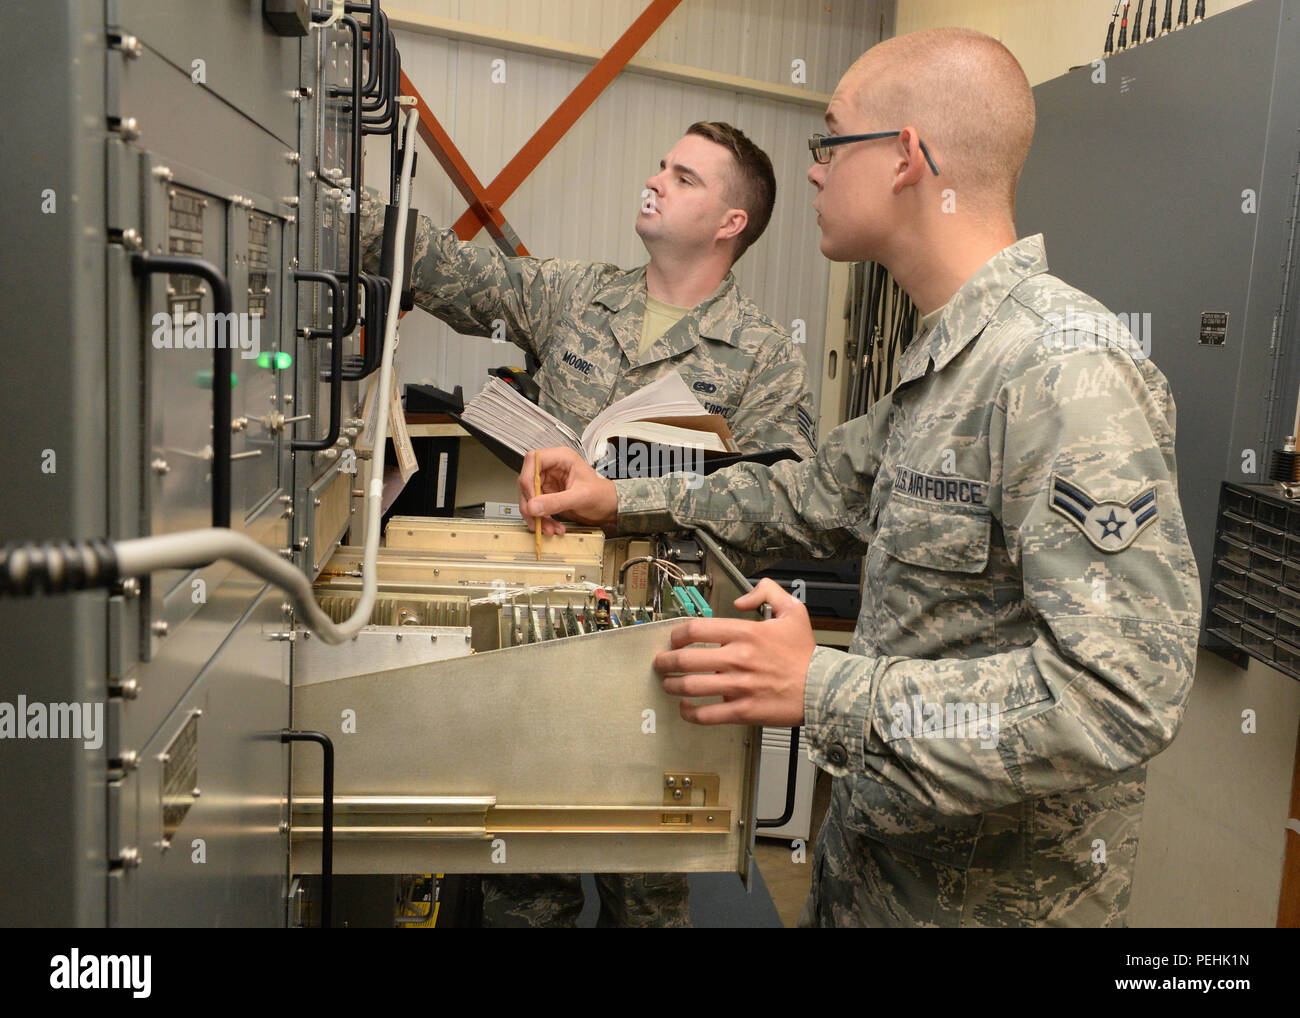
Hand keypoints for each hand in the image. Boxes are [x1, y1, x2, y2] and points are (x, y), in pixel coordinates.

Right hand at [519, 447, 618, 535]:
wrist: (610, 508)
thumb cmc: (603, 495)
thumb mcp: (581, 497)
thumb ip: (556, 501)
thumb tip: (533, 506)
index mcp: (562, 458)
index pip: (534, 460)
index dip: (528, 479)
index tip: (532, 499)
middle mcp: (552, 468)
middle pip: (527, 481)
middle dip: (531, 504)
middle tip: (536, 519)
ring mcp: (549, 481)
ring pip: (530, 497)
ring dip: (536, 516)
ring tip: (548, 528)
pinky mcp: (548, 495)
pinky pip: (536, 507)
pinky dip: (541, 519)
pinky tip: (551, 527)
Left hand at [653, 578, 813, 725]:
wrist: (823, 687)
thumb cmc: (806, 654)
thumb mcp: (793, 610)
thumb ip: (766, 592)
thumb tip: (741, 598)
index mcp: (746, 634)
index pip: (696, 629)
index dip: (677, 634)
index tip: (673, 639)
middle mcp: (738, 659)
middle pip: (686, 659)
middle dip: (666, 662)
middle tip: (660, 663)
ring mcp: (739, 686)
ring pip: (691, 687)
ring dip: (672, 686)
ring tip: (668, 685)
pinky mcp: (743, 711)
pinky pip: (707, 714)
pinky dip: (690, 713)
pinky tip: (686, 709)